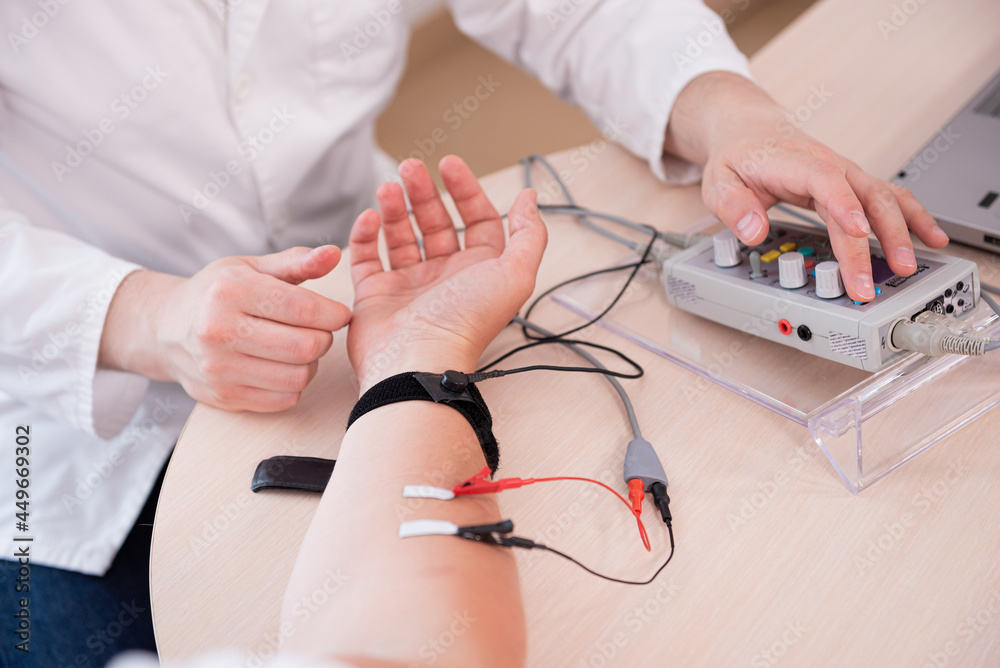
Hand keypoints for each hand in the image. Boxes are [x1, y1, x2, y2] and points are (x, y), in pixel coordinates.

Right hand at [99, 246, 351, 411]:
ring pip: (298, 377)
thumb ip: (296, 261)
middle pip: (304, 347)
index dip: (333, 314)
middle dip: (324, 338)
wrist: (165, 328)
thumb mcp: (251, 267)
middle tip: (320, 330)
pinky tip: (283, 366)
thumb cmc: (217, 293)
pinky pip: (284, 399)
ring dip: (311, 363)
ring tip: (301, 347)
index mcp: (229, 290)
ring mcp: (218, 368)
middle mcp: (218, 330)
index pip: (303, 308)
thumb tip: (333, 254)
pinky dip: (294, 384)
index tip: (339, 314)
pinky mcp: (222, 396)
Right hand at [347, 155, 547, 391]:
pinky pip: (367, 258)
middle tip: (410, 167)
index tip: (449, 165)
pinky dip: (366, 235)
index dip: (466, 190)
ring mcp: (408, 285)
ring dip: (395, 208)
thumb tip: (530, 199)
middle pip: (435, 223)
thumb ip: (529, 234)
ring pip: (401, 236)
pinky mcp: (375, 295)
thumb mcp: (515, 274)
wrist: (417, 359)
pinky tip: (370, 217)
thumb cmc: (465, 323)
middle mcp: (445, 277)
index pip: (476, 220)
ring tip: (387, 188)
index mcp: (478, 271)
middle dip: (424, 192)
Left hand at [664, 72, 949, 301]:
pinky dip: (913, 217)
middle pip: (863, 197)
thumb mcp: (719, 181)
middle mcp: (828, 166)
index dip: (843, 205)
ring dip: (901, 230)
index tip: (856, 231)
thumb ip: (733, 206)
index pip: (825, 181)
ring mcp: (845, 175)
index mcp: (795, 163)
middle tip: (881, 274)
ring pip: (883, 198)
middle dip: (877, 236)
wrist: (750, 132)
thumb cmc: (738, 158)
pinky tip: (931, 237)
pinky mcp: (852, 185)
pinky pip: (889, 198)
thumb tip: (752, 230)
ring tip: (910, 264)